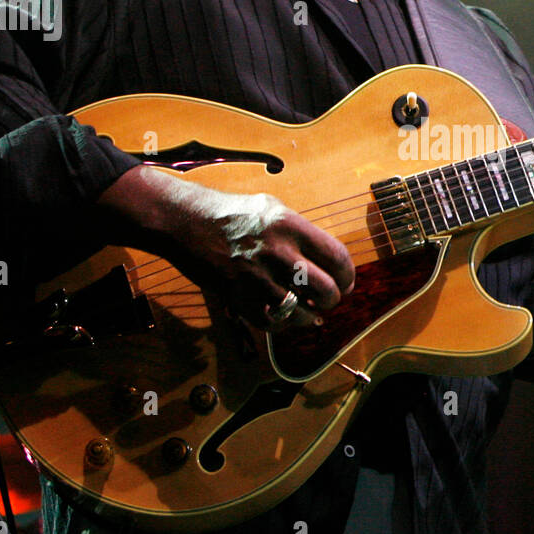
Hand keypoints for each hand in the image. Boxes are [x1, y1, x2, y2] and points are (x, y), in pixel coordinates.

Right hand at [97, 167, 353, 331]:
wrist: (185, 222)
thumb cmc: (230, 213)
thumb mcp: (272, 208)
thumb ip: (300, 232)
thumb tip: (325, 257)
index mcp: (292, 227)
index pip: (337, 258)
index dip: (348, 276)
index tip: (346, 282)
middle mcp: (279, 253)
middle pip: (326, 290)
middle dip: (333, 299)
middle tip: (329, 300)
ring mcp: (258, 278)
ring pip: (302, 312)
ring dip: (311, 317)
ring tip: (312, 314)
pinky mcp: (238, 297)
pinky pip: (272, 323)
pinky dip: (283, 325)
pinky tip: (287, 318)